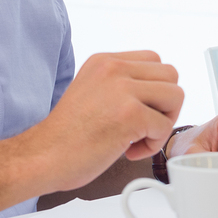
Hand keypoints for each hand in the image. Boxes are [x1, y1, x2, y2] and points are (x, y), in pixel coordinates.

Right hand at [33, 51, 182, 190]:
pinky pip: (165, 126)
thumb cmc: (66, 135)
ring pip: (176, 96)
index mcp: (104, 61)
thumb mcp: (91, 90)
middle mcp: (114, 68)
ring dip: (163, 122)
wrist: (42, 157)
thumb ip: (120, 83)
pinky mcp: (130, 114)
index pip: (154, 60)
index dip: (155, 88)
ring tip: (138, 138)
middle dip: (165, 105)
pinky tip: (129, 151)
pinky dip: (153, 145)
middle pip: (170, 75)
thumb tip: (157, 91)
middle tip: (144, 126)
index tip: (139, 110)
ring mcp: (122, 89)